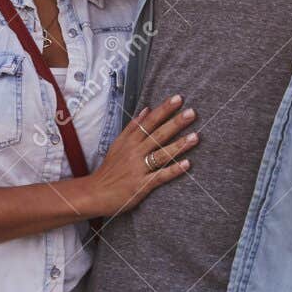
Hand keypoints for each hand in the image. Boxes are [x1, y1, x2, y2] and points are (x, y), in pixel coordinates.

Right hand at [79, 95, 196, 218]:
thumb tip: (146, 109)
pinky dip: (173, 170)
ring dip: (179, 145)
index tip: (178, 98)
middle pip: (157, 135)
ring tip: (195, 136)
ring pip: (161, 154)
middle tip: (192, 112)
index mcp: (130, 141)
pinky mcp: (142, 185)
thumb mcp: (117, 144)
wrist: (96, 193)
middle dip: (175, 123)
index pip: (149, 121)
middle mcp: (135, 152)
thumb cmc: (109, 169)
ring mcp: (139, 168)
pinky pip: (160, 176)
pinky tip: (187, 164)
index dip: (164, 110)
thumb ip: (132, 127)